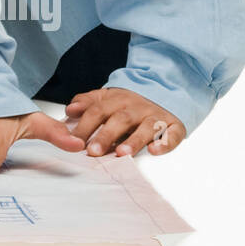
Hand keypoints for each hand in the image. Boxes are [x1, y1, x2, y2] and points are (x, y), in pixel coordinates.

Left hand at [64, 88, 185, 157]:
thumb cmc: (129, 103)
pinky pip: (172, 134)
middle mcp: (136, 107)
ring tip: (121, 154)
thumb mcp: (107, 98)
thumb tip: (70, 110)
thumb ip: (87, 103)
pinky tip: (154, 150)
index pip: (98, 111)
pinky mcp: (174, 126)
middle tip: (93, 151)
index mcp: (117, 99)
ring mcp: (156, 116)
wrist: (164, 91)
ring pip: (145, 127)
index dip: (85, 125)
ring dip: (133, 141)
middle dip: (105, 135)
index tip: (73, 140)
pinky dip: (164, 143)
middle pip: (119, 120)